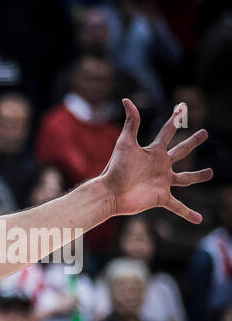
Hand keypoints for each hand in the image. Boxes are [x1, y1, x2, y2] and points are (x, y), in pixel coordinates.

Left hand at [101, 99, 212, 222]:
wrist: (109, 193)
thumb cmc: (115, 168)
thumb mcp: (125, 143)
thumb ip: (131, 122)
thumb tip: (127, 100)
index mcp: (153, 152)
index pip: (167, 132)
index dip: (175, 120)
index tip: (182, 108)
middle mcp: (160, 166)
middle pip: (181, 151)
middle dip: (192, 142)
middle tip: (204, 133)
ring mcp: (162, 182)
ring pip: (185, 179)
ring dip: (198, 176)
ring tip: (211, 173)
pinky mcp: (161, 198)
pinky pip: (178, 206)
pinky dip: (188, 213)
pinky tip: (199, 220)